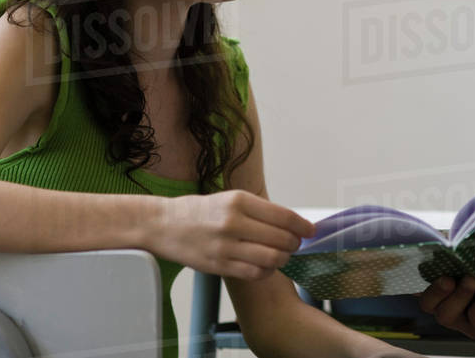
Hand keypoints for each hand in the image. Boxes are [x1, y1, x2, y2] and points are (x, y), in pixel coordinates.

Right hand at [149, 190, 314, 279]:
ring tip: (281, 256)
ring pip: (271, 259)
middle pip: (281, 239)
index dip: (303, 226)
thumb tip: (292, 223)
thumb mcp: (232, 199)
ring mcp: (225, 246)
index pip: (284, 216)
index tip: (311, 231)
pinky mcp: (218, 265)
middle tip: (294, 245)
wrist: (164, 224)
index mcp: (240, 201)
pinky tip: (265, 266)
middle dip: (294, 244)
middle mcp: (233, 222)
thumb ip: (260, 211)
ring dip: (282, 259)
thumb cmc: (202, 211)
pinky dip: (266, 272)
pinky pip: (254, 274)